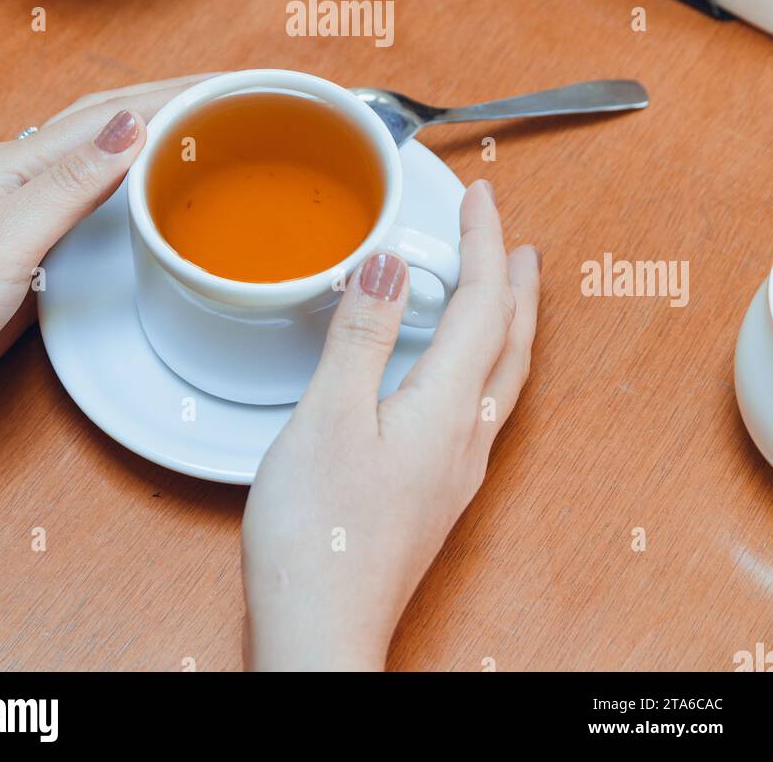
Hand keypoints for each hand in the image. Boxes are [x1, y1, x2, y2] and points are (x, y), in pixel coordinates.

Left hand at [0, 75, 210, 430]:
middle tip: (240, 96)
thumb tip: (134, 125)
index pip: (115, 112)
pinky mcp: (36, 257)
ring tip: (213, 130)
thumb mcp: (3, 242)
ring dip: (160, 136)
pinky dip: (140, 189)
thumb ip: (69, 186)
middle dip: (177, 99)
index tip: (236, 82)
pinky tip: (158, 202)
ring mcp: (31, 217)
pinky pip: (101, 207)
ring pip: (109, 160)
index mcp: (20, 165)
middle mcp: (27, 182)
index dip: (179, 91)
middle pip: (114, 122)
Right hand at [241, 179, 539, 671]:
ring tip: (505, 285)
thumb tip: (389, 263)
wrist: (319, 634)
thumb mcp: (325, 418)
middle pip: (510, 341)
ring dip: (508, 319)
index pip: (483, 304)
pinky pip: (481, 402)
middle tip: (511, 234)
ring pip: (502, 374)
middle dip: (514, 280)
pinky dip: (484, 358)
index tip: (479, 196)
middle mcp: (466, 438)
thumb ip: (360, 334)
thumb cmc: (316, 537)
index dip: (483, 243)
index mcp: (445, 409)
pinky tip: (459, 366)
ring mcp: (455, 469)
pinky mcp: (436, 490)